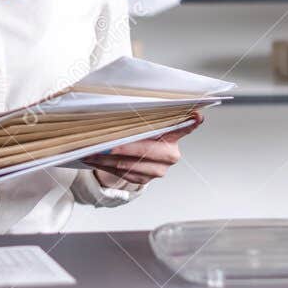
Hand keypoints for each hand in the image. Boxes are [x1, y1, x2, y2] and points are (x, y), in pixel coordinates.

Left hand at [82, 113, 203, 188]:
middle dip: (123, 148)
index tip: (197, 116)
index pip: (184, 127)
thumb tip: (125, 107)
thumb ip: (142, 120)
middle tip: (106, 145)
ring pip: (129, 164)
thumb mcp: (142, 125)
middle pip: (146, 150)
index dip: (191, 122)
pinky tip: (93, 159)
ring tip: (90, 151)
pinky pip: (122, 173)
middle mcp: (170, 154)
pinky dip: (105, 166)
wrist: (138, 157)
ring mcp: (158, 170)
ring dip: (106, 158)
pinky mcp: (145, 180)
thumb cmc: (140, 136)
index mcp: (173, 135)